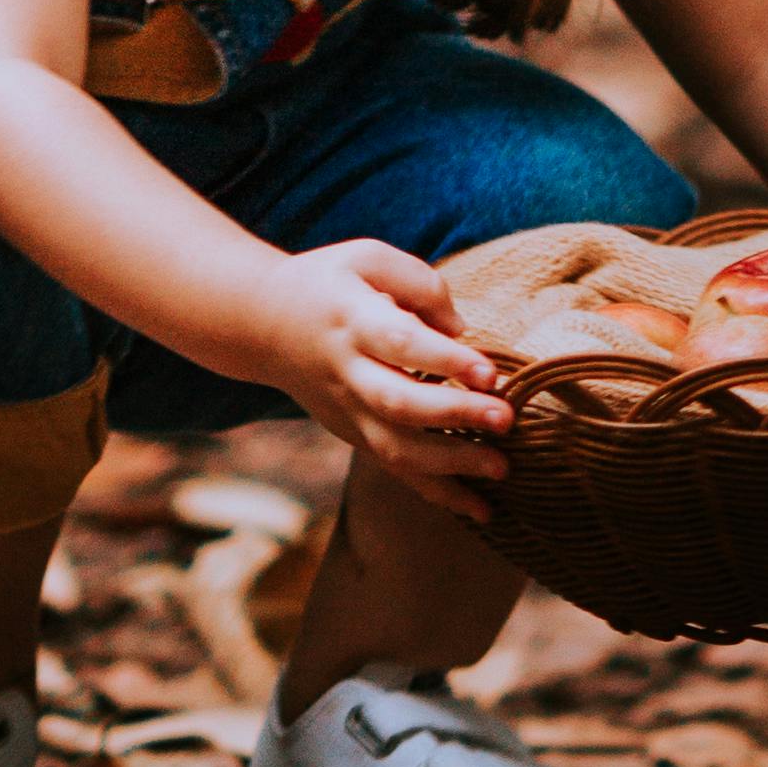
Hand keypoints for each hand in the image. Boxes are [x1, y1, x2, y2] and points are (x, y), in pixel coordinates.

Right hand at [260, 238, 510, 521]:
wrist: (261, 324)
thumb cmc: (328, 283)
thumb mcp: (366, 258)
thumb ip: (419, 284)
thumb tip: (462, 329)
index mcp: (353, 320)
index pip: (400, 343)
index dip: (446, 360)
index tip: (490, 373)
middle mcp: (348, 371)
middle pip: (399, 403)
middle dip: (456, 415)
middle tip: (506, 419)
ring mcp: (348, 410)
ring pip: (395, 448)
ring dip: (450, 464)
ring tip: (501, 468)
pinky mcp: (352, 434)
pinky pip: (394, 469)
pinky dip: (436, 492)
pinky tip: (478, 508)